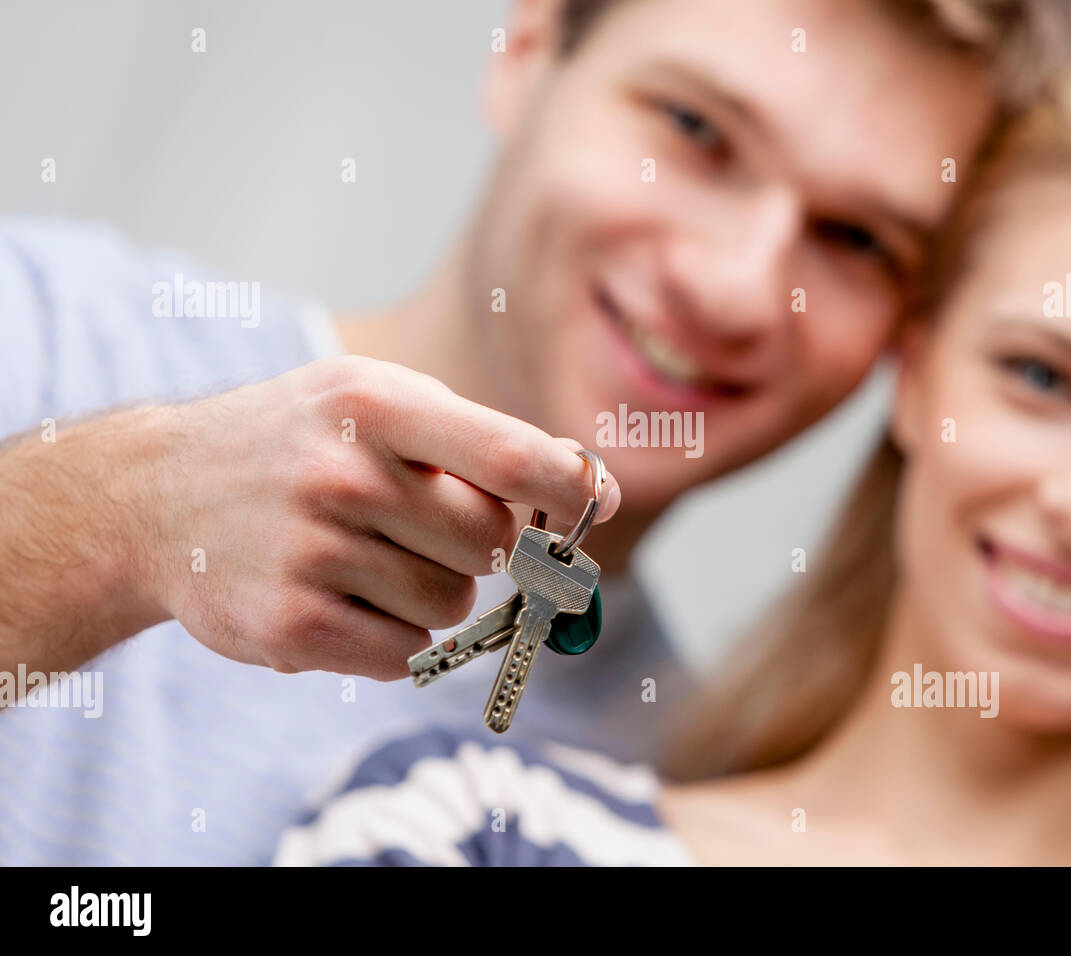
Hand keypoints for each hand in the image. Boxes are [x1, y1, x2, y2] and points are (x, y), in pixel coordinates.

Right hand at [143, 355, 618, 678]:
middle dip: (477, 544)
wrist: (156, 496)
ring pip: (452, 603)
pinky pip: (404, 653)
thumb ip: (477, 441)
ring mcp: (311, 552)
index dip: (571, 490)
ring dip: (430, 591)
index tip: (596, 503)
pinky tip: (341, 596)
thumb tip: (588, 488)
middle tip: (420, 525)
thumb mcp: (374, 403)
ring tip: (364, 556)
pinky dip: (392, 636)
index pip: (512, 459)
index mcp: (375, 404)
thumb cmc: (299, 443)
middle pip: (491, 543)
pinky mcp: (289, 624)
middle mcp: (343, 474)